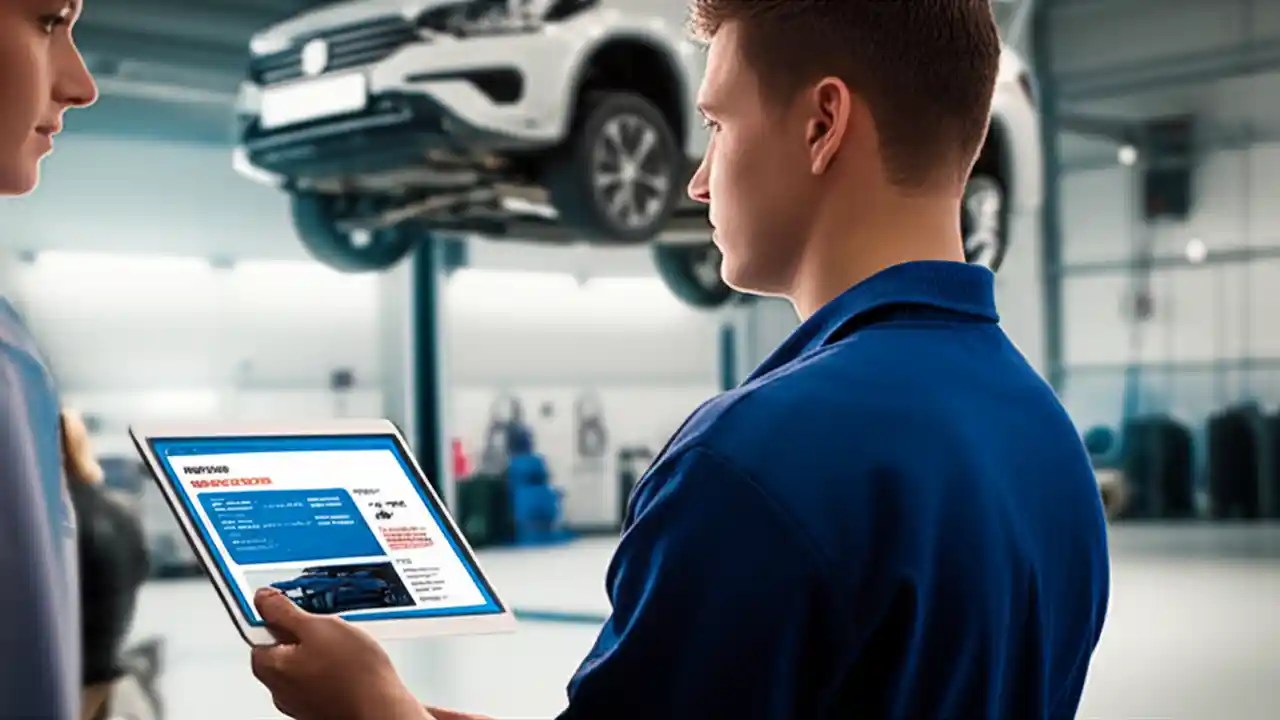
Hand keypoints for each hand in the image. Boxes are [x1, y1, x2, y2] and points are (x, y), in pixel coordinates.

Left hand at [250, 588, 431, 719]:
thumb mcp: (318, 626)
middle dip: (304, 636)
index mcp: (271, 667)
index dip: (279, 618)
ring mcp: (301, 702)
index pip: (260, 635)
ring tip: (346, 646)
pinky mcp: (321, 708)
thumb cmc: (352, 673)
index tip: (297, 608)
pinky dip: (333, 671)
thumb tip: (263, 599)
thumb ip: (285, 612)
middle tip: (328, 627)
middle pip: (283, 651)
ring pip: (304, 666)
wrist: (380, 707)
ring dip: (321, 653)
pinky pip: (321, 681)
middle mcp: (280, 690)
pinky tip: (352, 664)